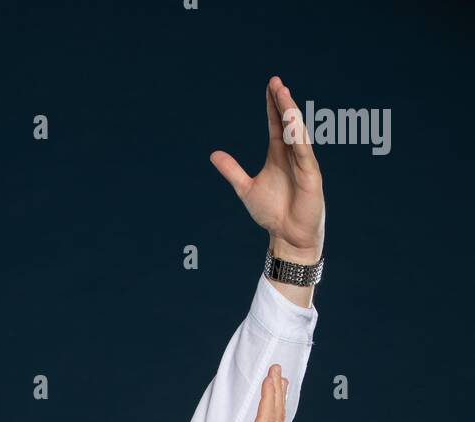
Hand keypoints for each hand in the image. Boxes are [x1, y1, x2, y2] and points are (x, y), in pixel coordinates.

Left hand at [210, 76, 324, 263]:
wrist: (288, 236)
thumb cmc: (272, 213)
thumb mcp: (246, 188)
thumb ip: (232, 171)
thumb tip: (214, 154)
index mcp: (279, 154)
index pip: (276, 124)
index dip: (272, 105)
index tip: (270, 85)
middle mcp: (292, 155)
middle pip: (287, 122)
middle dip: (282, 102)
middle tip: (276, 82)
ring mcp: (303, 163)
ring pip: (297, 133)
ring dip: (290, 113)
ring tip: (284, 94)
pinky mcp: (311, 175)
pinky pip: (304, 152)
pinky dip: (298, 137)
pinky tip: (293, 122)